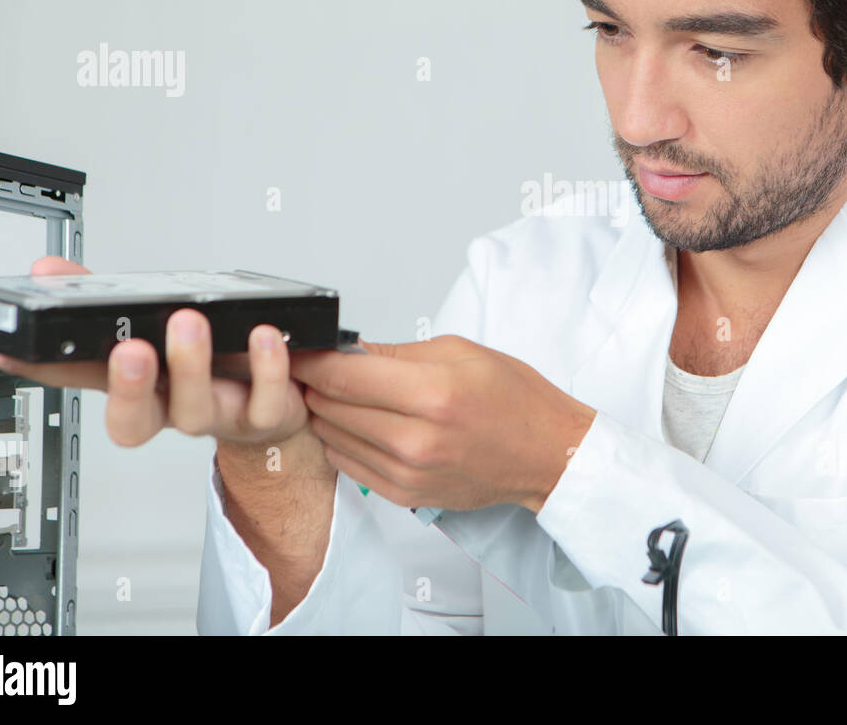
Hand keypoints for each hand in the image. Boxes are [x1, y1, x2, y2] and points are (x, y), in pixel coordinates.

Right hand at [0, 256, 309, 447]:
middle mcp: (168, 403)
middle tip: (130, 349)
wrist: (273, 409)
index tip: (5, 351)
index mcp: (135, 378)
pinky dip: (265, 367)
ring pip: (194, 409)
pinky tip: (263, 335)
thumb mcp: (153, 324)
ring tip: (191, 322)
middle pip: (133, 419)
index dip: (39, 370)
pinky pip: (263, 402)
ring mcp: (213, 411)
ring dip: (191, 366)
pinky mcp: (259, 415)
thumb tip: (50, 270)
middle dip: (127, 387)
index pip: (76, 377)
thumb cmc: (211, 362)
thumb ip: (103, 295)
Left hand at [289, 334, 596, 513]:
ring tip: (341, 394)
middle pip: (331, 406)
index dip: (311, 360)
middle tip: (317, 368)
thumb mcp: (460, 352)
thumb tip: (347, 351)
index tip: (300, 351)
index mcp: (433, 393)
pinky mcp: (405, 495)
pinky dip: (343, 441)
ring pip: (333, 437)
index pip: (343, 376)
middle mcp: (416, 438)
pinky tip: (358, 424)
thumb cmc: (515, 400)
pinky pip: (348, 465)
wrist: (546, 453)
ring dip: (327, 413)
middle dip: (316, 383)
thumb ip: (396, 353)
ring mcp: (408, 472)